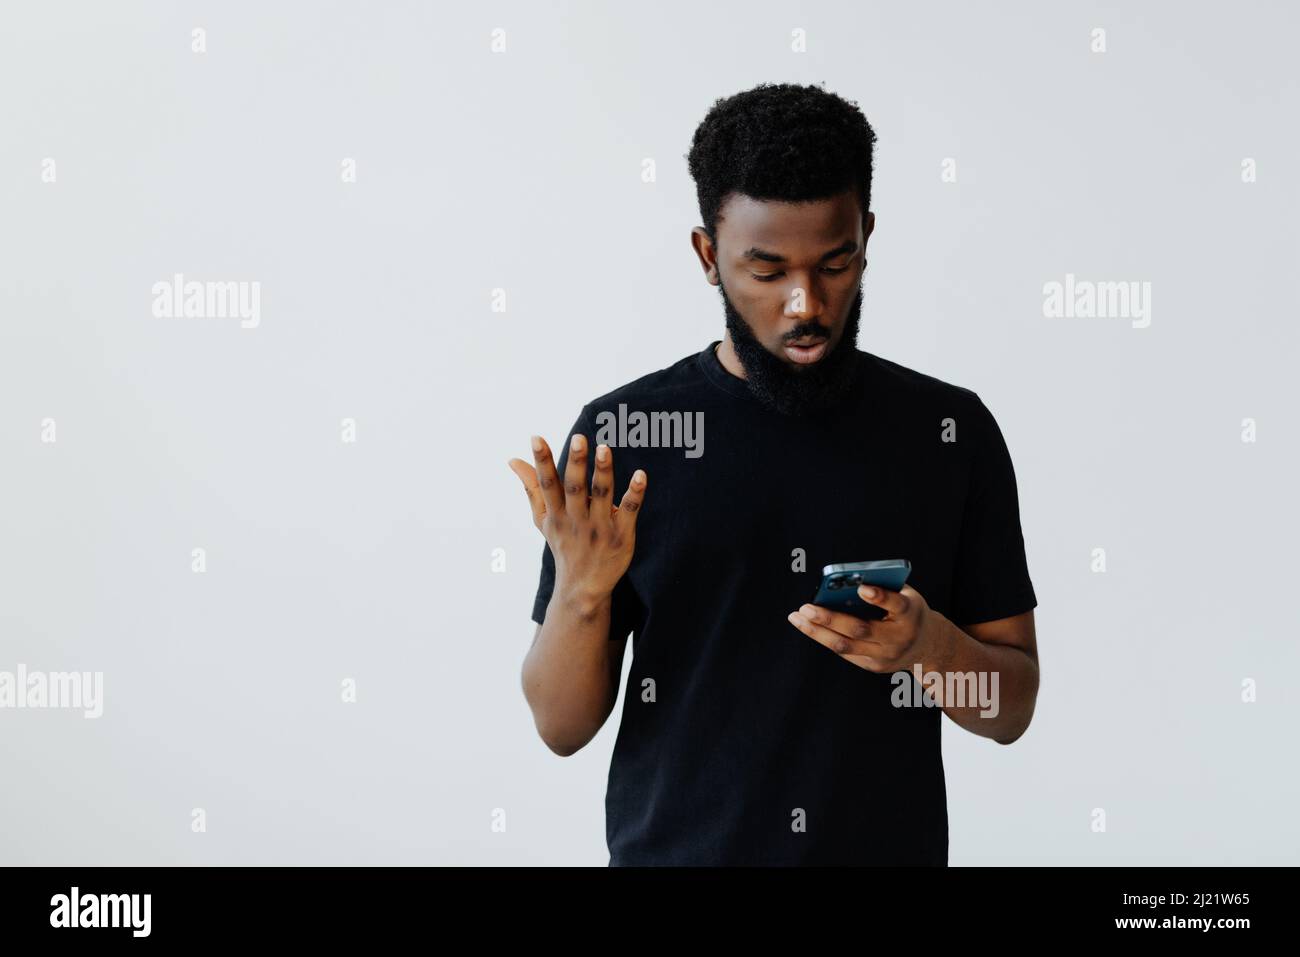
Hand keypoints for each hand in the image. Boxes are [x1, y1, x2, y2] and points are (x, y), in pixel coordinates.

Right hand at [507, 434, 645, 597]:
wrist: (582, 589)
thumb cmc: (563, 545)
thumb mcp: (543, 520)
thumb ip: (531, 488)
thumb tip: (513, 459)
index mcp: (556, 514)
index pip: (547, 484)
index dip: (541, 461)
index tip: (536, 438)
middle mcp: (576, 520)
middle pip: (574, 488)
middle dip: (576, 463)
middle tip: (579, 438)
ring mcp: (599, 528)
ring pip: (602, 495)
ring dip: (603, 472)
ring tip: (604, 449)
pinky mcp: (621, 536)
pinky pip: (628, 511)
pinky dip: (634, 493)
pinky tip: (640, 475)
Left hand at [787, 583, 950, 672]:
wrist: (929, 647)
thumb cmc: (909, 611)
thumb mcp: (905, 595)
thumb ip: (881, 587)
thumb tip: (843, 581)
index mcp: (910, 614)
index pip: (896, 605)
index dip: (879, 597)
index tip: (861, 588)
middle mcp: (898, 638)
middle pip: (860, 630)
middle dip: (830, 618)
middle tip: (806, 607)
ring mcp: (885, 656)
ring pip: (846, 646)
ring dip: (817, 632)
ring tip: (797, 617)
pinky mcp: (874, 666)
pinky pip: (845, 652)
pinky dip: (825, 638)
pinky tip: (809, 626)